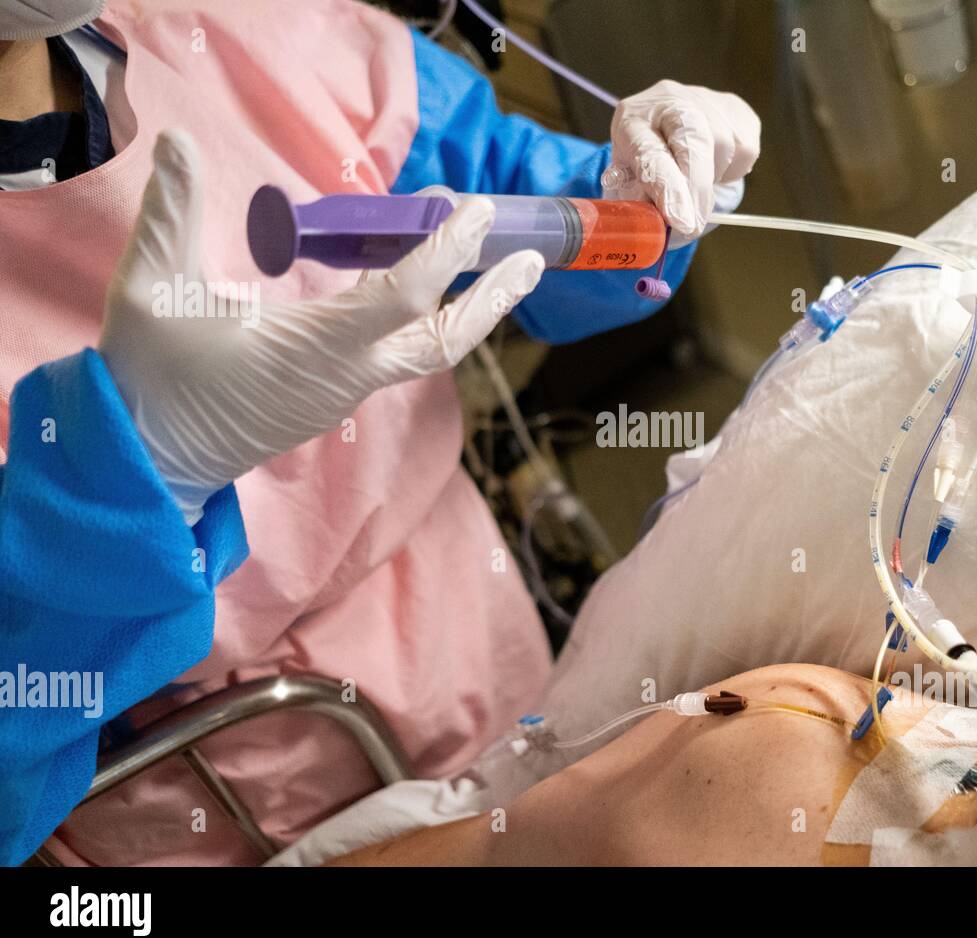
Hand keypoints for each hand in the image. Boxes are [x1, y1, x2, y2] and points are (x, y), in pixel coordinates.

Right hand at [98, 129, 543, 523]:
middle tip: (531, 259)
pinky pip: (394, 353)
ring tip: (497, 265)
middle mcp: (346, 376)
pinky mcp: (334, 396)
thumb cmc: (151, 379)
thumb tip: (176, 141)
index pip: (400, 298)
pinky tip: (423, 282)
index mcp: (315, 350)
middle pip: (442, 342)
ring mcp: (344, 392)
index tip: (474, 210)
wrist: (148, 460)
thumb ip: (171, 213)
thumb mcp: (152, 289)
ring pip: (423, 351)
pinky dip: (422, 317)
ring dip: (464, 309)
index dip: (442, 252)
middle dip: (491, 299)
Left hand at [605, 79, 759, 241]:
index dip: (667, 187)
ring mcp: (703, 98)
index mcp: (632, 121)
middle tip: (696, 223)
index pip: (651, 152)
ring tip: (697, 181)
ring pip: (724, 146)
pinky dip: (733, 170)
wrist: (666, 131)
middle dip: (698, 186)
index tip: (680, 220)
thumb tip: (661, 229)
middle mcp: (667, 100)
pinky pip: (746, 147)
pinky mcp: (733, 106)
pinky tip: (714, 166)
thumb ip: (642, 205)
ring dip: (714, 177)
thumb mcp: (631, 186)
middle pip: (693, 139)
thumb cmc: (645, 165)